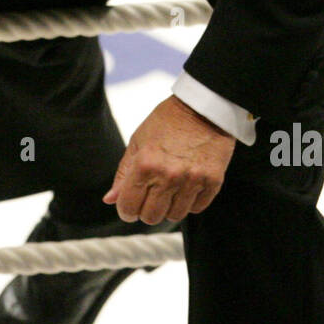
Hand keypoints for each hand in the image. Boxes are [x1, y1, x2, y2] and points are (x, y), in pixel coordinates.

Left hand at [103, 95, 236, 224]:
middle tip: (150, 196)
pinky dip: (190, 202)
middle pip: (152, 217)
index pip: (129, 207)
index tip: (129, 207)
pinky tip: (187, 186)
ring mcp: (192, 180)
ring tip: (170, 189)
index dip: (126, 210)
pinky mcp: (213, 181)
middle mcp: (169, 175)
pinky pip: (197, 208)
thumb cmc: (166, 121)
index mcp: (145, 164)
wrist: (202, 107)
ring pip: (175, 215)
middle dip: (147, 211)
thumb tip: (110, 200)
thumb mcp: (138, 142)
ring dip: (170, 207)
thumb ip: (123, 174)